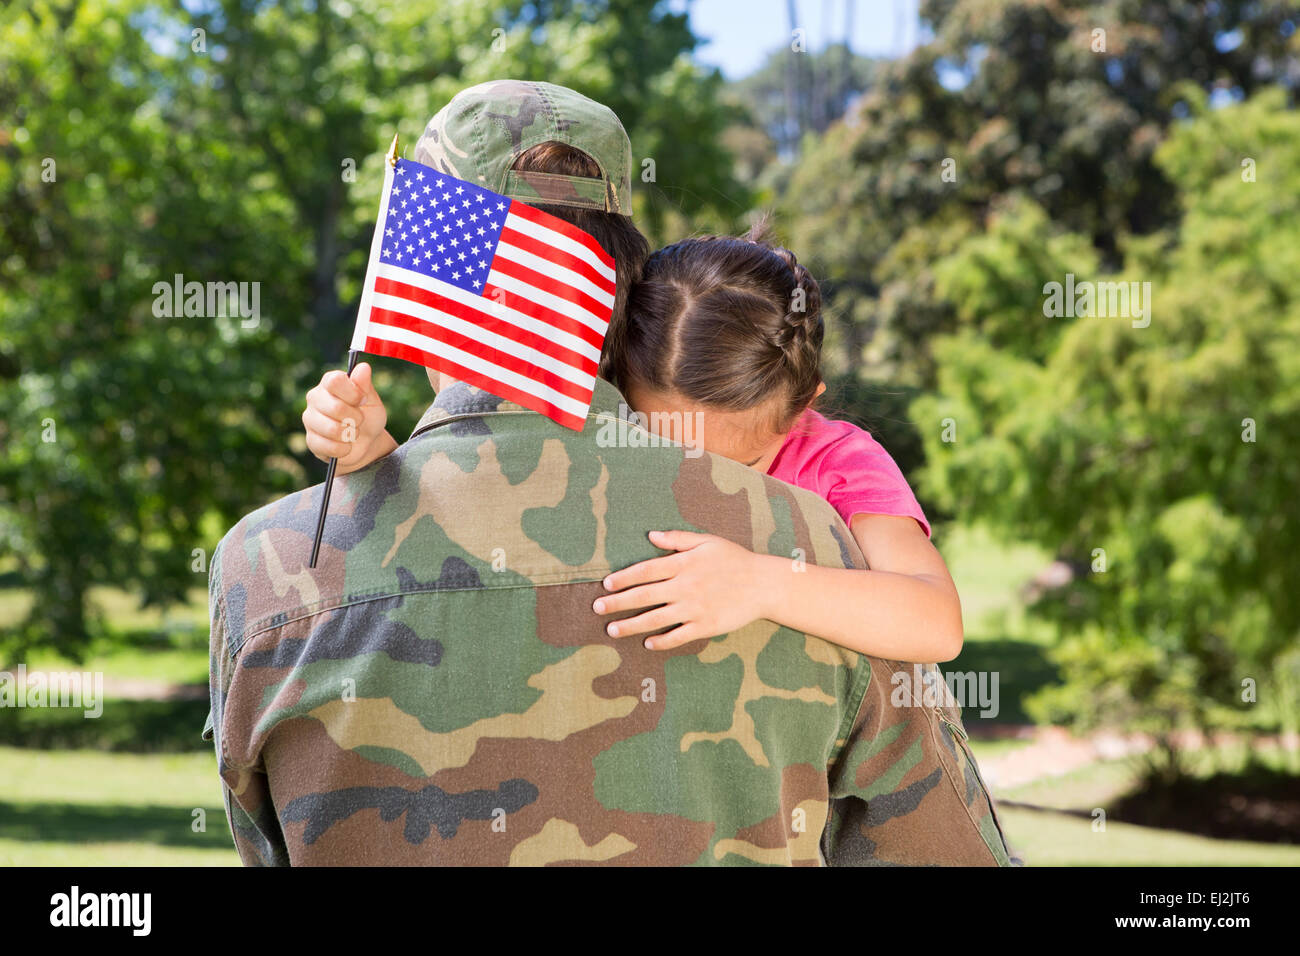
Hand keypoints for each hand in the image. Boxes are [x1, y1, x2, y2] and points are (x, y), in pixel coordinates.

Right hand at [302, 362, 397, 474]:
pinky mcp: (311, 440)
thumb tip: (363, 367)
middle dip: (356, 418)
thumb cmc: (368, 417)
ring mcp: (310, 419)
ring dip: (350, 434)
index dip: (352, 393)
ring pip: (332, 429)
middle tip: (359, 420)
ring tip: (352, 432)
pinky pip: (330, 447)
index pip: (334, 381)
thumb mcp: (372, 400)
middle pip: (335, 407)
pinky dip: (344, 449)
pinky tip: (346, 445)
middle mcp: (315, 398)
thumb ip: (365, 385)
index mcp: (329, 383)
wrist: (366, 443)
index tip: (362, 400)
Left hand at [593, 530, 768, 649]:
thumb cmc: (735, 559)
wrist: (764, 584)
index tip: (606, 584)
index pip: (646, 570)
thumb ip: (678, 539)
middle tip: (597, 609)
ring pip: (655, 619)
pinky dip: (661, 641)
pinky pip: (678, 636)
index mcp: (683, 564)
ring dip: (631, 625)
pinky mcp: (706, 626)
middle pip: (644, 596)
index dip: (623, 577)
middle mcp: (685, 587)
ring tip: (611, 630)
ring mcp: (694, 608)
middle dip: (617, 603)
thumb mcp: (707, 541)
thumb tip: (650, 535)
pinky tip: (647, 643)